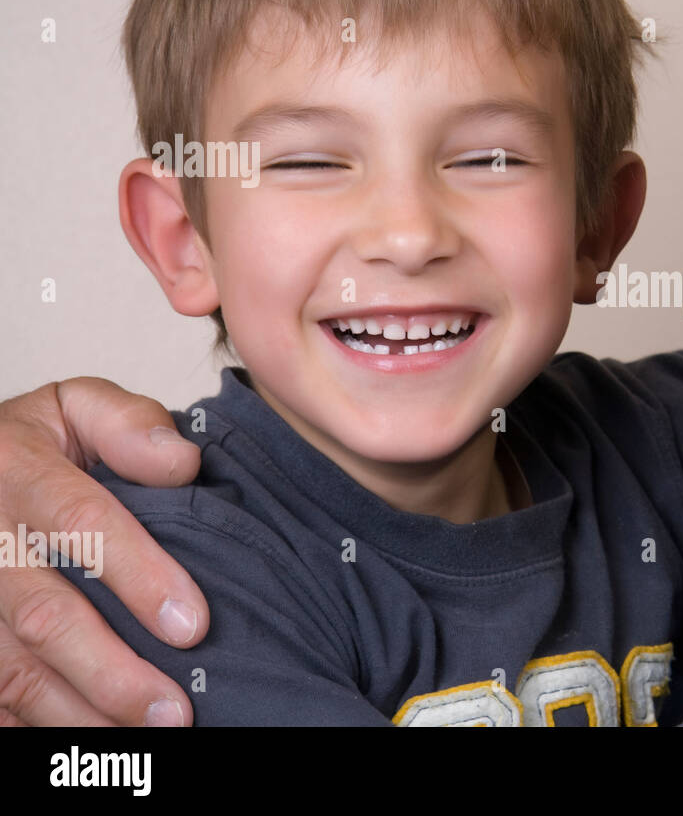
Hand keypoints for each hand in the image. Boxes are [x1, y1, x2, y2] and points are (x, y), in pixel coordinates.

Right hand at [0, 378, 208, 724]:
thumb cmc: (39, 445)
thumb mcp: (77, 407)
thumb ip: (128, 424)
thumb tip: (181, 462)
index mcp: (15, 468)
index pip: (79, 522)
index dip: (137, 575)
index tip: (191, 624)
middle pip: (43, 614)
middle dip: (111, 670)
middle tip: (174, 710)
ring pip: (11, 668)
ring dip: (80, 713)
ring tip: (145, 741)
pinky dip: (34, 727)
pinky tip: (89, 749)